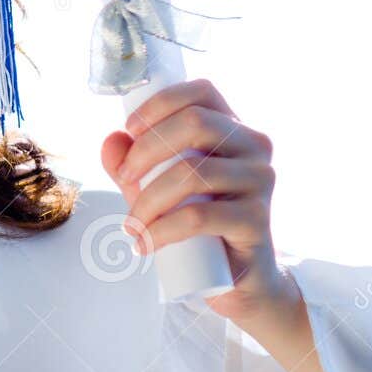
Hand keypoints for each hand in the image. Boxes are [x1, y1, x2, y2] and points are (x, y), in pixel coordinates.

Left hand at [99, 77, 302, 327]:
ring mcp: (260, 181)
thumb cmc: (197, 225)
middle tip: (124, 180)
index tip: (129, 129)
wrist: (239, 279)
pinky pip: (200, 216)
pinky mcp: (257, 219)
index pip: (202, 91)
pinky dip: (162, 230)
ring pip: (193, 173)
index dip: (160, 103)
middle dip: (146, 150)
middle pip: (195, 124)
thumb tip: (112, 140)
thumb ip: (132, 164)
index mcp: (233, 128)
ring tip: (131, 225)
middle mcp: (254, 147)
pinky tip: (145, 244)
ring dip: (148, 200)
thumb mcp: (156, 189)